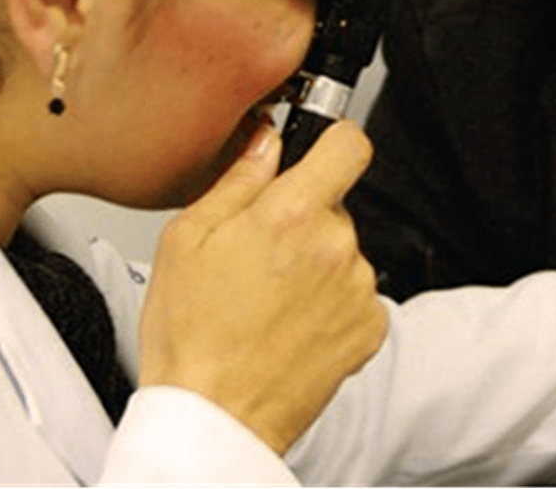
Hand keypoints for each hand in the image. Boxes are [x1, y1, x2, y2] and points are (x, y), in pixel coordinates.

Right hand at [138, 119, 385, 454]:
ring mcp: (358, 288)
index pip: (349, 145)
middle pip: (335, 206)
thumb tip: (264, 141)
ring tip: (267, 301)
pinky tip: (290, 325)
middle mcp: (336, 246)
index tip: (318, 153)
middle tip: (257, 257)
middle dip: (302, 220)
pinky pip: (355, 295)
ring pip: (344, 252)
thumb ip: (236, 180)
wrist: (215, 414)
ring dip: (316, 265)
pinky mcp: (370, 326)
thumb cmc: (191, 336)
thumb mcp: (185, 239)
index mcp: (292, 214)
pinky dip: (330, 304)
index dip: (332, 142)